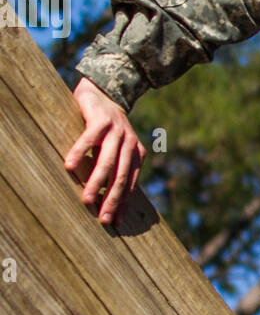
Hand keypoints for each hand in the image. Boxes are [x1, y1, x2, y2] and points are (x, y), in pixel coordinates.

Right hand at [64, 78, 146, 226]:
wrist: (103, 92)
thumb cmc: (106, 127)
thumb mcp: (115, 147)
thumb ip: (115, 166)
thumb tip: (106, 198)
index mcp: (136, 153)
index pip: (129, 183)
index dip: (122, 204)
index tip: (115, 223)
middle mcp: (129, 143)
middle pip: (120, 177)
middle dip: (111, 199)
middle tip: (102, 219)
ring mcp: (116, 131)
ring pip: (106, 161)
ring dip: (96, 182)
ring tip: (86, 200)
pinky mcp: (100, 120)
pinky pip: (88, 140)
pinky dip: (79, 153)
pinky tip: (69, 167)